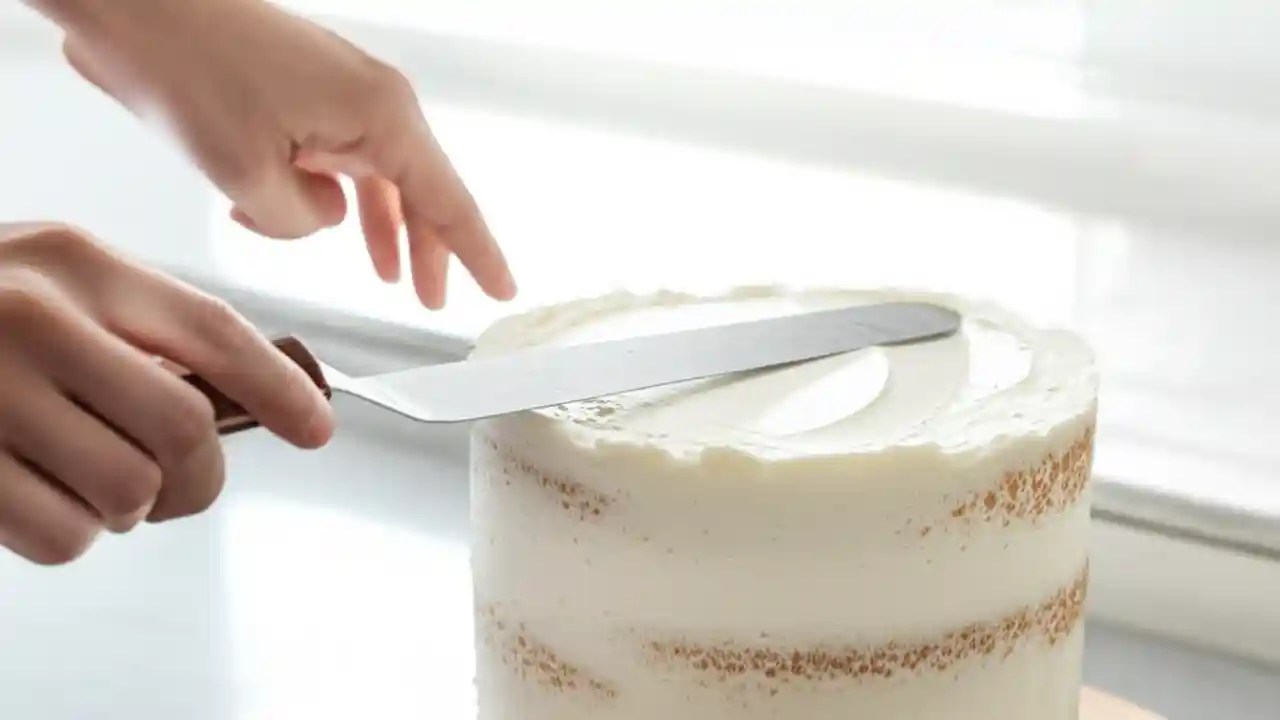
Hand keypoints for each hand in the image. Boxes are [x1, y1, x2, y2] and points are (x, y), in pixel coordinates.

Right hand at [0, 223, 332, 564]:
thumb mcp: (52, 287)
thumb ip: (133, 331)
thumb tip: (238, 401)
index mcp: (76, 264)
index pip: (213, 330)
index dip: (280, 387)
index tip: (317, 426)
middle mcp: (32, 317)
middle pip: (184, 427)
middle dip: (199, 475)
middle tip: (179, 484)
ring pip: (127, 489)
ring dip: (126, 508)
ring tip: (91, 482)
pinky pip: (61, 535)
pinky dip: (69, 536)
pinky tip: (40, 499)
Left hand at [39, 0, 515, 308]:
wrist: (137, 1)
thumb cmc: (190, 70)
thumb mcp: (249, 179)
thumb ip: (303, 222)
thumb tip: (324, 215)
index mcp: (381, 115)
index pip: (448, 201)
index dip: (477, 253)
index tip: (502, 288)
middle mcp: (374, 99)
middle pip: (419, 190)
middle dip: (425, 248)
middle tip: (431, 298)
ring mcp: (341, 91)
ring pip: (375, 176)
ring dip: (374, 224)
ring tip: (383, 272)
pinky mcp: (307, 90)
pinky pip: (334, 155)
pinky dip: (323, 194)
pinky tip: (293, 217)